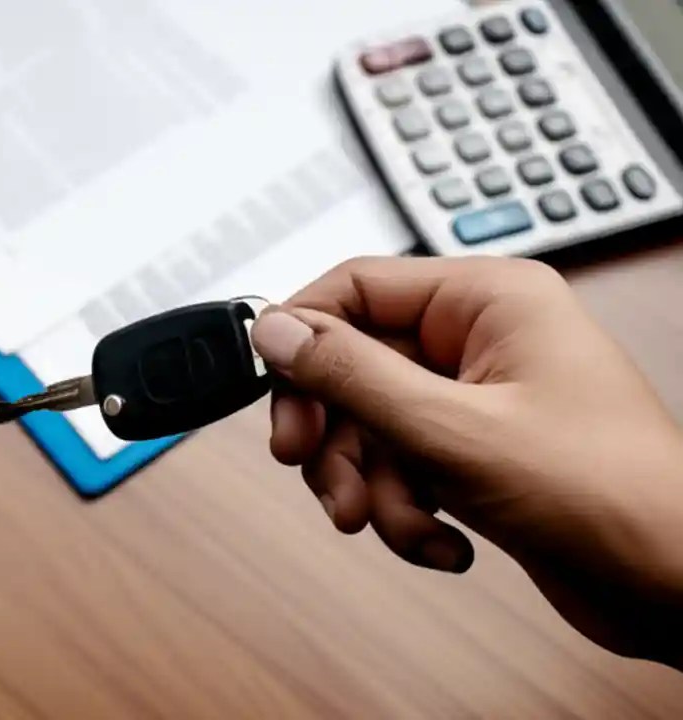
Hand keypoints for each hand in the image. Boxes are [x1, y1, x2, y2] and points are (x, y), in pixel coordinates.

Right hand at [249, 256, 682, 666]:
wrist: (677, 587)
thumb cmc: (610, 496)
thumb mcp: (451, 431)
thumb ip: (351, 375)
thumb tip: (277, 328)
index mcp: (488, 299)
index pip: (357, 286)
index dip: (303, 335)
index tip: (270, 385)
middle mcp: (480, 340)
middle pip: (354, 364)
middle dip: (333, 432)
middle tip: (314, 471)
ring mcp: (477, 399)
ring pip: (370, 426)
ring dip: (369, 485)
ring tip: (394, 522)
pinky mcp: (475, 453)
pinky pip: (401, 468)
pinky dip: (406, 512)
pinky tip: (443, 542)